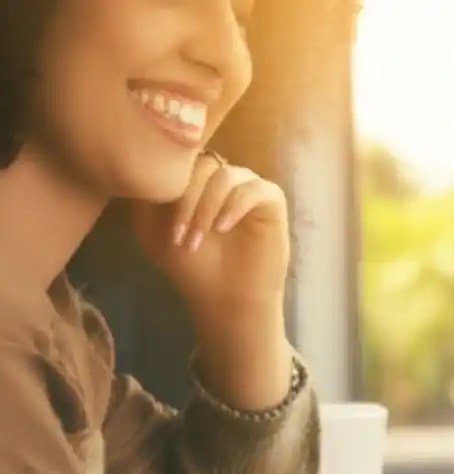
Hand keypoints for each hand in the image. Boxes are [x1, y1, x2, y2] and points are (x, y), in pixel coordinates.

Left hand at [130, 152, 290, 314]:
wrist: (225, 297)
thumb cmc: (190, 265)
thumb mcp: (151, 227)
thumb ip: (147, 193)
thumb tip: (147, 163)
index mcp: (195, 178)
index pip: (181, 160)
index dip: (168, 188)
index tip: (163, 228)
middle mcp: (222, 177)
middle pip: (201, 165)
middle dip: (186, 201)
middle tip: (180, 236)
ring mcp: (248, 186)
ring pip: (225, 174)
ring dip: (206, 207)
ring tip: (198, 238)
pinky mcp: (272, 200)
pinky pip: (253, 188)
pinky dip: (234, 206)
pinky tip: (223, 228)